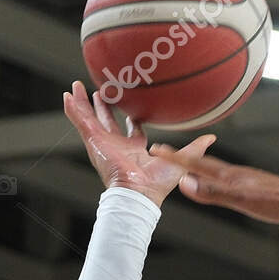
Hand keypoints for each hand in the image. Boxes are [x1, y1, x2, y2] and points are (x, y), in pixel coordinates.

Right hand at [61, 80, 214, 205]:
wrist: (139, 192)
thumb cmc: (158, 184)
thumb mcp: (180, 159)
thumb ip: (194, 147)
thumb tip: (211, 138)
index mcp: (135, 150)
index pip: (133, 131)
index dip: (133, 119)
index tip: (133, 107)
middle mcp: (117, 146)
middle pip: (108, 121)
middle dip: (103, 106)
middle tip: (100, 91)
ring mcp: (104, 143)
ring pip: (90, 118)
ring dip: (83, 103)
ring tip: (76, 87)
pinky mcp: (94, 142)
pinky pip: (80, 121)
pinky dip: (73, 108)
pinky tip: (66, 95)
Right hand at [154, 152, 278, 233]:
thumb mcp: (244, 202)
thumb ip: (214, 193)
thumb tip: (184, 182)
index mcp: (232, 177)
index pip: (197, 165)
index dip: (176, 159)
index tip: (156, 149)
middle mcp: (240, 176)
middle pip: (206, 165)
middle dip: (186, 160)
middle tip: (167, 153)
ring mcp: (251, 182)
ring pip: (221, 173)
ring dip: (203, 169)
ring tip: (192, 167)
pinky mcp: (261, 192)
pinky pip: (233, 184)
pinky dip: (221, 182)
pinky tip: (227, 187)